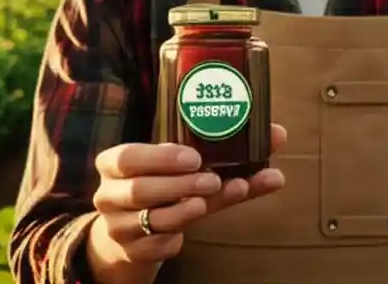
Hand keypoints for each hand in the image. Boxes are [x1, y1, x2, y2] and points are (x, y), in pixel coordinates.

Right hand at [88, 124, 287, 270]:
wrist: (131, 232)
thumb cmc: (164, 187)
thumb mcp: (182, 169)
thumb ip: (226, 156)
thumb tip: (278, 135)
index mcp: (116, 163)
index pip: (127, 157)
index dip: (160, 157)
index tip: (194, 156)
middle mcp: (109, 194)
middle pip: (140, 190)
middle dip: (179, 185)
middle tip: (212, 180)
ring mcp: (117, 226)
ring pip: (149, 221)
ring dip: (182, 211)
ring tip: (207, 202)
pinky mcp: (130, 252)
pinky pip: (154, 247)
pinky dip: (172, 240)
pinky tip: (185, 235)